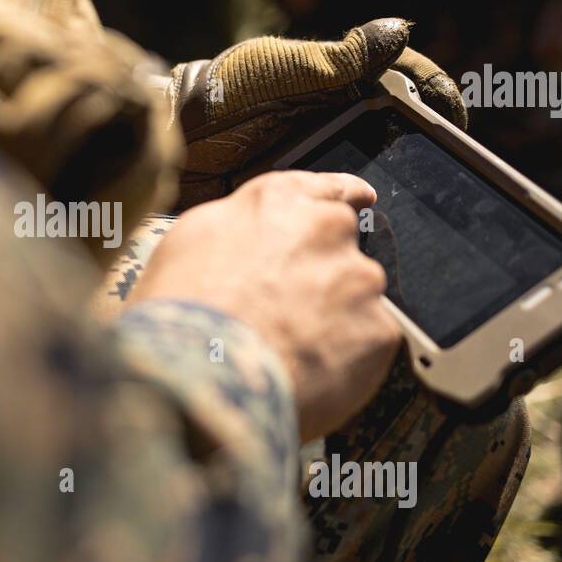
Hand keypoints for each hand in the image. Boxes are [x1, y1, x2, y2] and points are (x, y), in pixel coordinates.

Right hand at [129, 170, 401, 441]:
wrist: (204, 373)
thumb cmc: (184, 310)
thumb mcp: (191, 239)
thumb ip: (240, 228)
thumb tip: (253, 238)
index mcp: (278, 201)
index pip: (328, 188)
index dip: (345, 195)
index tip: (359, 200)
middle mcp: (326, 230)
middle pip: (341, 253)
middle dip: (322, 281)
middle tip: (283, 316)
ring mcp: (358, 280)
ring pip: (356, 301)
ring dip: (334, 322)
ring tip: (288, 353)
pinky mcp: (377, 330)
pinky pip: (367, 346)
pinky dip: (346, 362)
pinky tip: (306, 372)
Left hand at [168, 18, 466, 207]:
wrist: (169, 140)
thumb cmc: (223, 92)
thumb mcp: (282, 70)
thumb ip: (338, 59)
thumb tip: (399, 29)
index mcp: (336, 82)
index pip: (399, 80)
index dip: (431, 92)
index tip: (455, 113)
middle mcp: (334, 119)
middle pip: (396, 130)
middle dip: (426, 146)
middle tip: (455, 167)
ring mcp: (317, 157)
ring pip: (372, 170)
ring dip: (397, 185)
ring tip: (427, 204)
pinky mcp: (298, 194)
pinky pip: (336, 204)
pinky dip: (357, 213)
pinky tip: (374, 228)